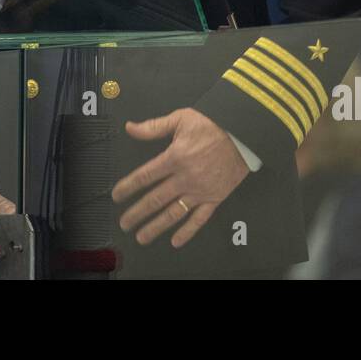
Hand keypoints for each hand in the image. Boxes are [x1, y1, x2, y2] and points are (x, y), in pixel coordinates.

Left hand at [111, 108, 248, 248]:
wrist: (243, 132)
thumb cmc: (212, 123)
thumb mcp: (180, 118)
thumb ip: (153, 127)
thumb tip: (130, 128)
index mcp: (174, 158)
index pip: (144, 176)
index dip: (128, 187)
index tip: (117, 196)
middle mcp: (185, 178)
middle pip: (155, 199)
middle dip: (137, 213)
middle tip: (124, 223)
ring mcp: (200, 190)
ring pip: (173, 213)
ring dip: (156, 227)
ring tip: (142, 236)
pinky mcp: (214, 198)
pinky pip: (199, 219)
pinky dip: (187, 232)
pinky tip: (176, 240)